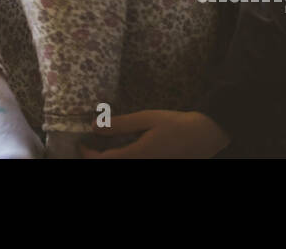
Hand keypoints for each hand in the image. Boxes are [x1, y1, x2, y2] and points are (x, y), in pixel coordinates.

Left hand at [79, 110, 231, 158]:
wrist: (204, 137)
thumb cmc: (176, 125)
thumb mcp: (146, 118)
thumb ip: (120, 124)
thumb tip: (94, 127)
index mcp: (137, 155)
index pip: (104, 160)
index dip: (87, 154)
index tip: (81, 143)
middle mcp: (142, 166)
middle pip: (111, 166)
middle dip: (97, 158)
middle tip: (90, 147)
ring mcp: (150, 168)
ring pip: (123, 166)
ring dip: (110, 159)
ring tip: (103, 149)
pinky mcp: (156, 166)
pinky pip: (135, 165)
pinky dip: (123, 159)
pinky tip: (123, 152)